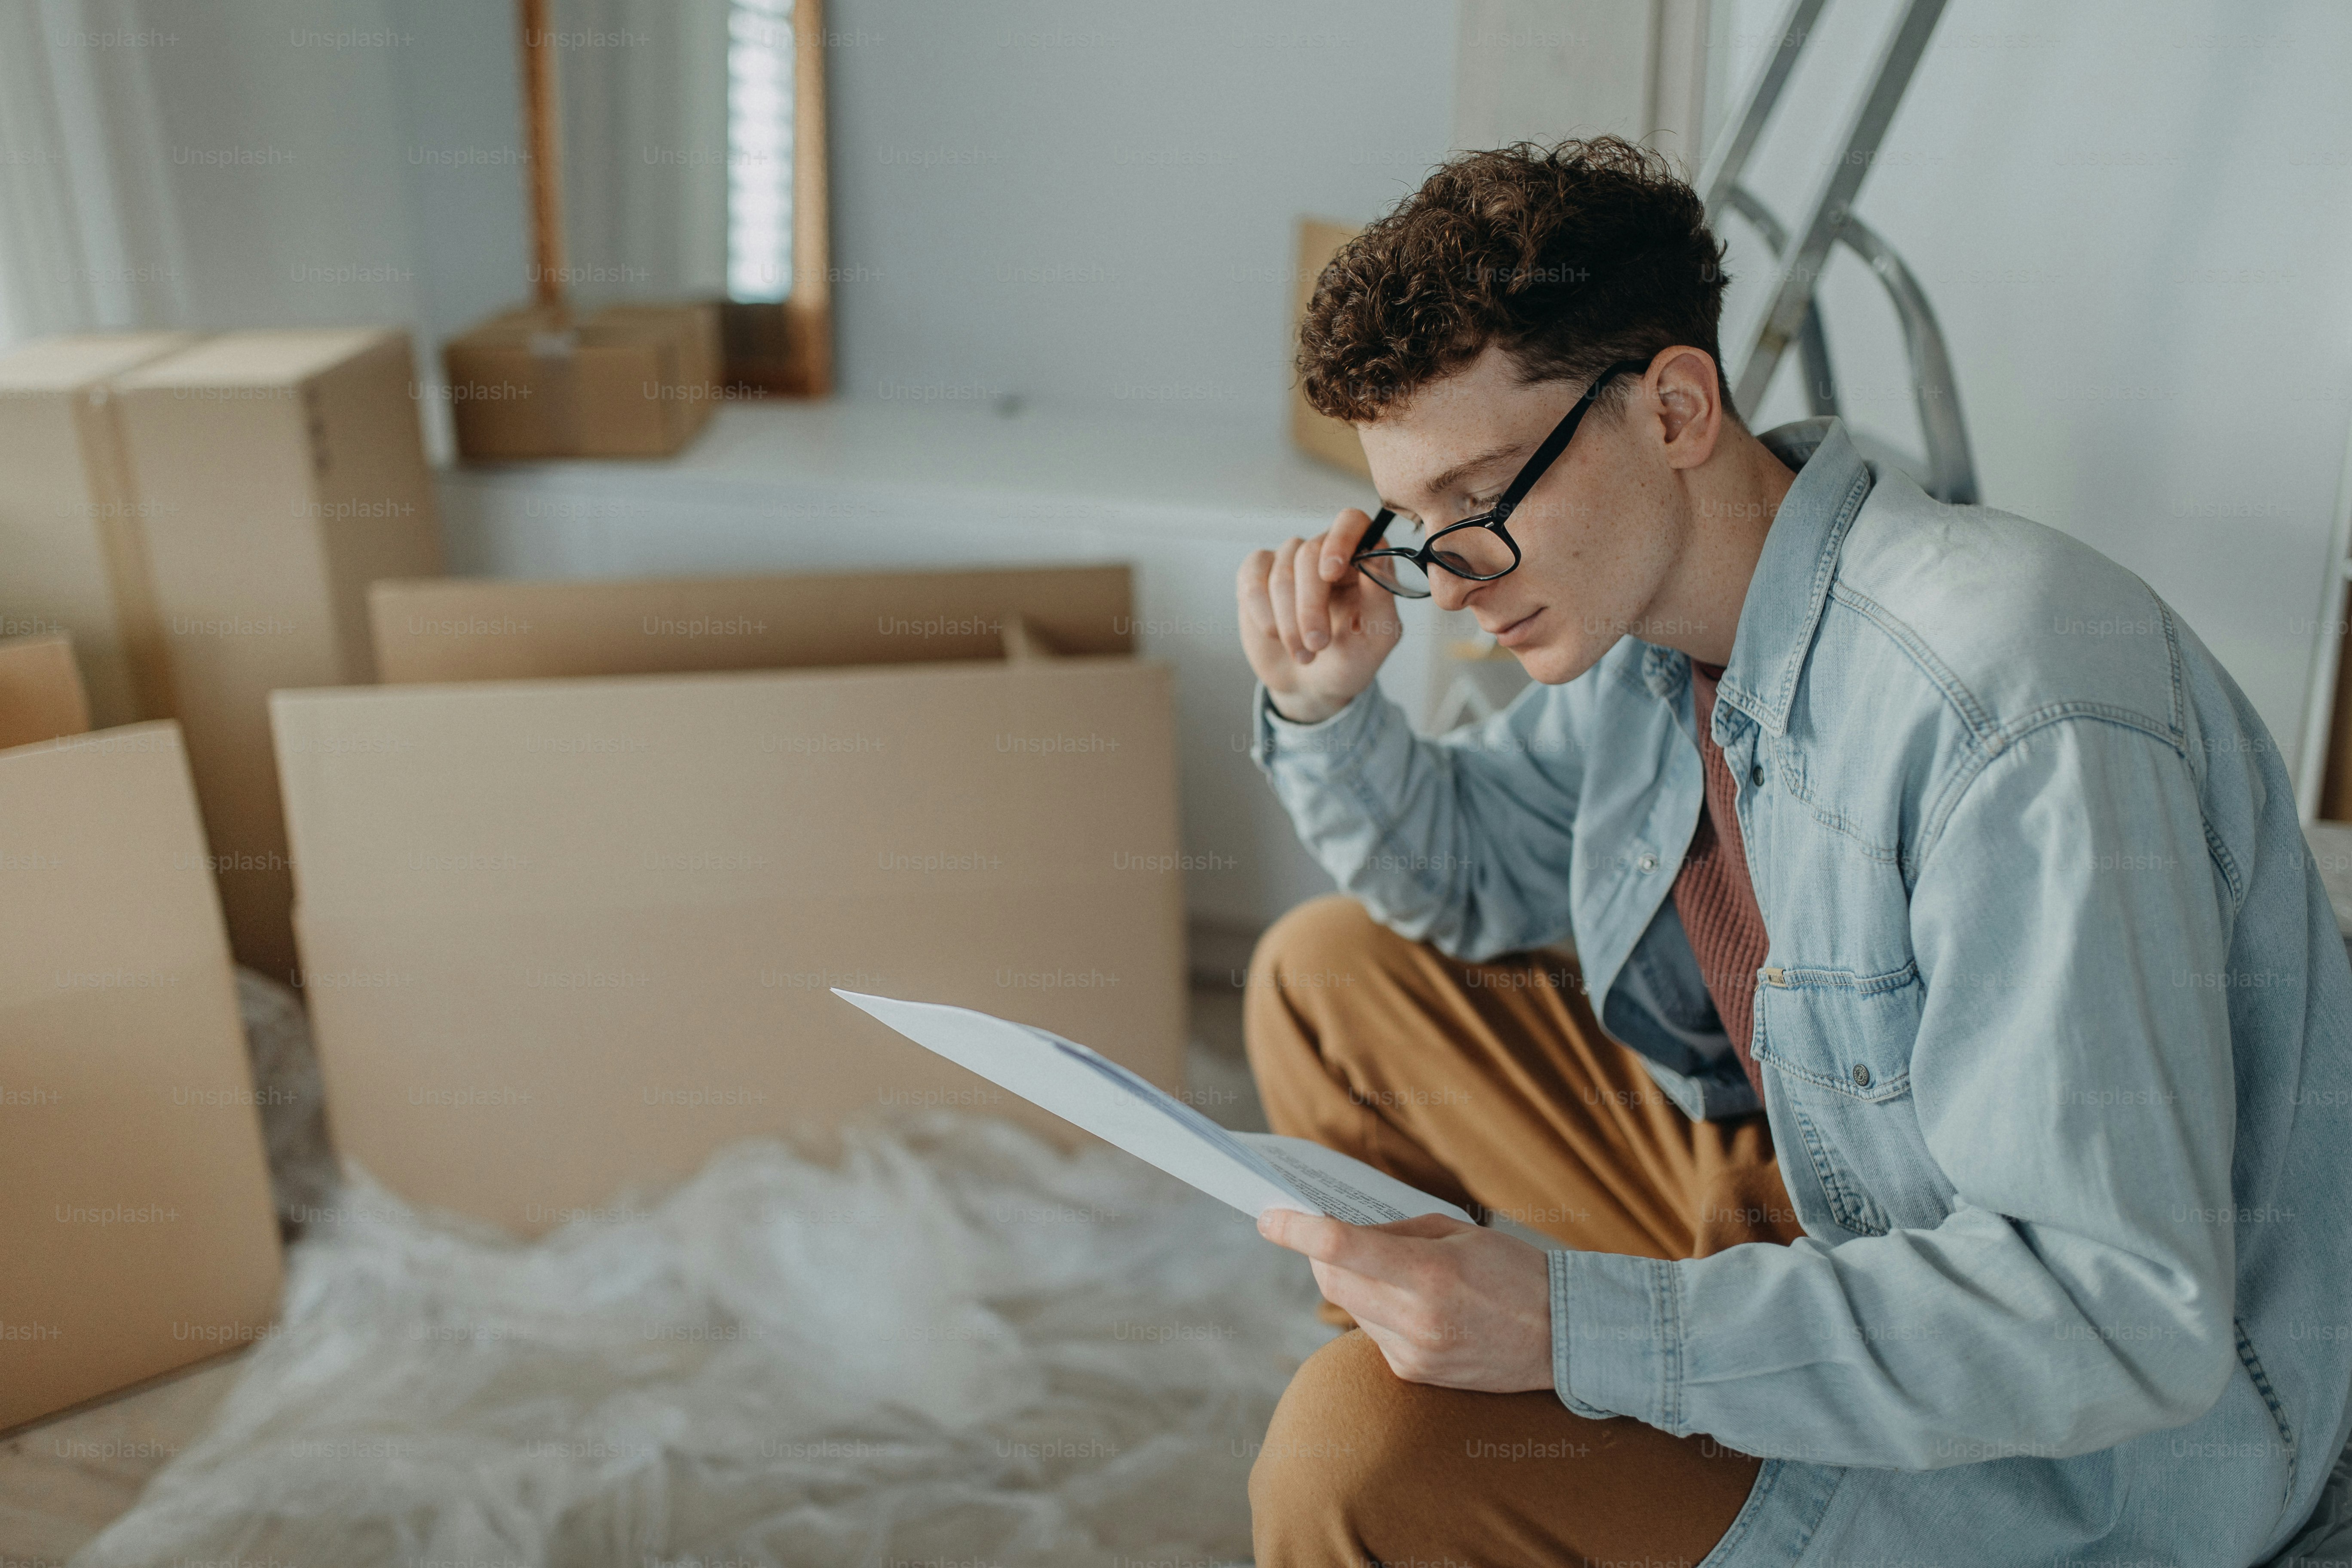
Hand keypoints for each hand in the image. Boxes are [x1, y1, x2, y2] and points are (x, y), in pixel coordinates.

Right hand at [1236, 508, 1403, 725]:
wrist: (1311, 687)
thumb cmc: (1350, 661)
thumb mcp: (1377, 637)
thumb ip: (1380, 595)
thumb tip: (1376, 552)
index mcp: (1361, 559)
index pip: (1351, 522)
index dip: (1339, 540)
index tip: (1331, 573)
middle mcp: (1323, 552)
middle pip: (1309, 552)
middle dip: (1310, 604)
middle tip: (1317, 644)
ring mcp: (1287, 562)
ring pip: (1281, 572)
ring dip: (1289, 621)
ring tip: (1303, 653)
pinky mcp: (1256, 577)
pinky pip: (1252, 579)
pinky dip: (1261, 611)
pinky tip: (1273, 634)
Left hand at [1256, 1208, 1553, 1392]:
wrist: (1563, 1337)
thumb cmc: (1514, 1271)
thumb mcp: (1457, 1232)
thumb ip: (1394, 1233)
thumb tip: (1341, 1236)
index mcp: (1428, 1272)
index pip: (1339, 1247)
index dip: (1297, 1229)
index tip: (1269, 1216)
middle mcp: (1416, 1318)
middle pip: (1332, 1280)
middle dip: (1322, 1254)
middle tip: (1329, 1235)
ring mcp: (1413, 1352)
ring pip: (1350, 1307)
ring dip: (1358, 1283)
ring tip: (1404, 1275)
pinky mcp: (1414, 1373)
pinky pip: (1373, 1334)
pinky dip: (1380, 1313)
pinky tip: (1420, 1308)